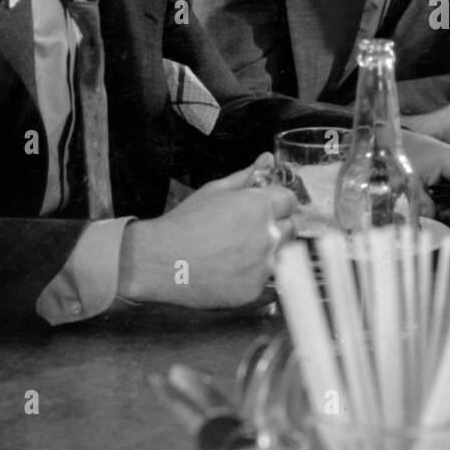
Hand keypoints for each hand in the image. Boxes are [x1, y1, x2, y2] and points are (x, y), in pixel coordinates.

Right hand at [118, 151, 297, 307]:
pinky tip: (228, 272)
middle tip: (248, 232)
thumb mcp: (214, 191)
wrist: (158, 261)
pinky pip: (264, 280)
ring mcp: (264, 265)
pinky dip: (251, 277)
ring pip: (280, 256)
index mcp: (262, 206)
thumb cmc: (184, 222)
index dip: (279, 204)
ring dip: (267, 254)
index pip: (290, 201)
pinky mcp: (254, 290)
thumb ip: (247, 176)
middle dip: (276, 227)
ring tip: (235, 254)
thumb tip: (267, 159)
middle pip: (290, 229)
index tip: (266, 209)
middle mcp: (269, 235)